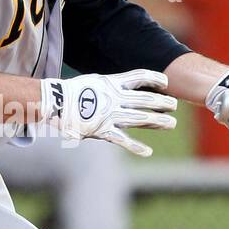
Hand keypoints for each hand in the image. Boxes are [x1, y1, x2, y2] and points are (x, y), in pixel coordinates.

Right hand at [39, 69, 176, 156]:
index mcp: (111, 83)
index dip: (154, 78)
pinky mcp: (102, 129)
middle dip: (161, 102)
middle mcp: (113, 97)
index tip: (165, 82)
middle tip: (174, 106)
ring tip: (171, 124)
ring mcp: (109, 114)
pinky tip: (147, 151)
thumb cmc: (71, 92)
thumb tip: (121, 88)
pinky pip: (122, 139)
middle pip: (144, 98)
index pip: (139, 77)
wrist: (54, 102)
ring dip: (157, 121)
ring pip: (139, 117)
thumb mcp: (93, 82)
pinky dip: (135, 146)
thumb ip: (109, 87)